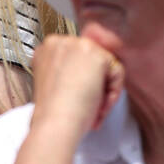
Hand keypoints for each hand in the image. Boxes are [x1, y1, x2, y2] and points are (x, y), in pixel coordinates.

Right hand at [29, 25, 124, 141]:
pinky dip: (113, 92)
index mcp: (46, 50)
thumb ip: (71, 71)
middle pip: (92, 59)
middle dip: (96, 84)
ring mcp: (76, 45)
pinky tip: (98, 104)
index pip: (77, 58)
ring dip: (104, 91)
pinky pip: (116, 71)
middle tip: (89, 106)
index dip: (83, 80)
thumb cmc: (54, 112)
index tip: (80, 97)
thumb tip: (92, 69)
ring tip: (93, 109)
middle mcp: (59, 42)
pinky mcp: (95, 54)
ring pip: (106, 65)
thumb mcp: (58, 84)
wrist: (55, 121)